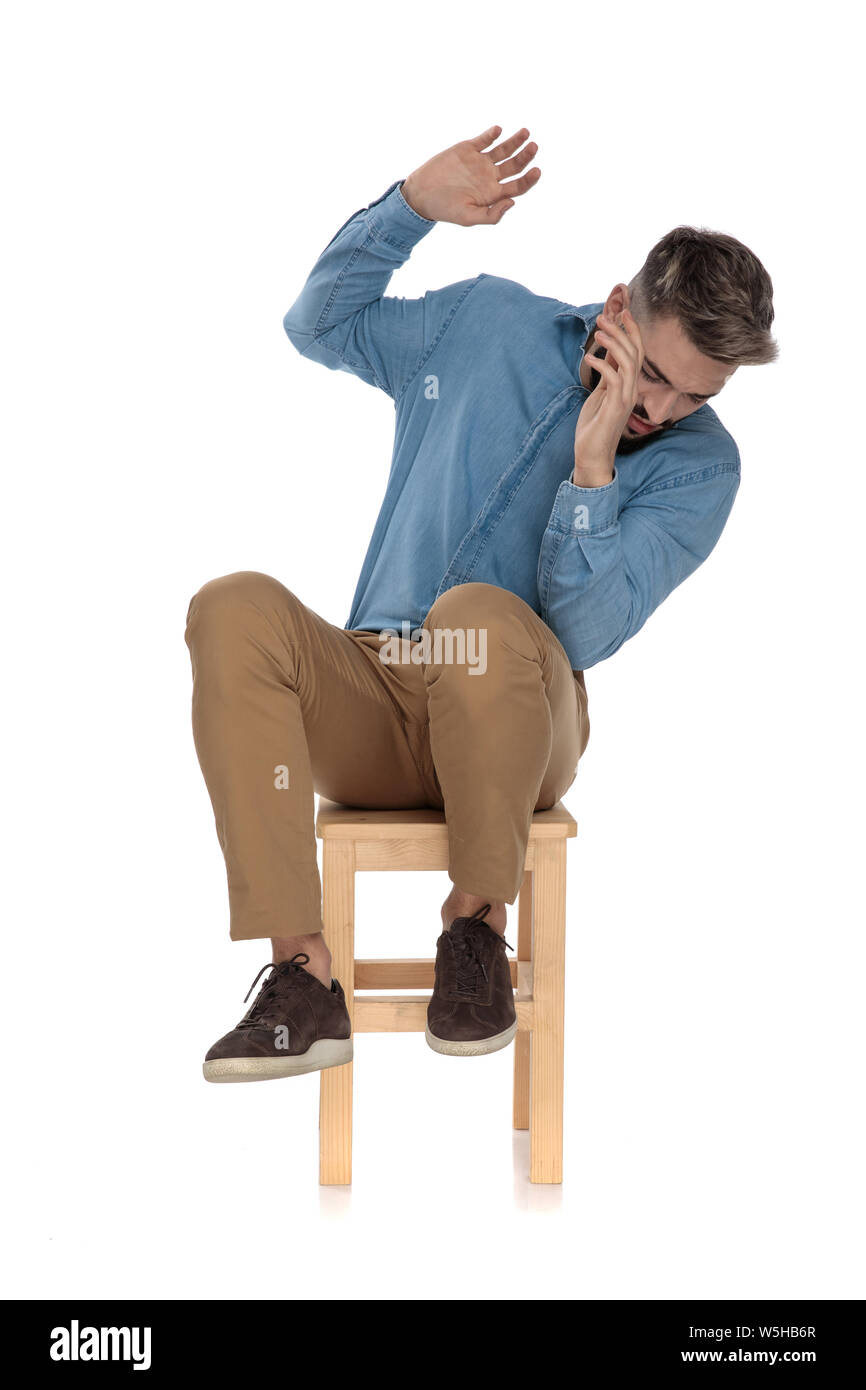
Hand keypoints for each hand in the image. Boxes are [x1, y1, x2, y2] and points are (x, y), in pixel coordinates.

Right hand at [401, 126, 539, 225]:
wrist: (422, 194)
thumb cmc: (445, 210)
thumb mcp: (468, 217)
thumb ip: (491, 214)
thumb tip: (513, 202)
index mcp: (493, 194)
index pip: (518, 186)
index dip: (529, 180)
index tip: (537, 171)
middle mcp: (490, 177)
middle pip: (515, 165)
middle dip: (526, 156)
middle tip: (534, 147)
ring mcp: (480, 161)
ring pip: (504, 149)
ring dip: (515, 141)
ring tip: (525, 133)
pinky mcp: (468, 148)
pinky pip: (484, 139)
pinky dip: (492, 134)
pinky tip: (498, 130)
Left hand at [573, 309, 645, 481]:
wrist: (593, 455)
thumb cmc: (595, 426)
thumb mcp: (600, 395)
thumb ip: (607, 376)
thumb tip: (606, 355)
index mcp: (629, 385)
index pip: (637, 352)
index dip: (632, 331)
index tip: (623, 312)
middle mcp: (631, 390)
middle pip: (635, 353)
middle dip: (622, 331)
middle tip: (605, 316)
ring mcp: (626, 399)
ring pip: (629, 363)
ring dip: (614, 344)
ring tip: (599, 331)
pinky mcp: (616, 408)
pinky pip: (614, 380)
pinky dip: (602, 366)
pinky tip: (589, 359)